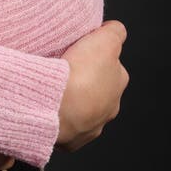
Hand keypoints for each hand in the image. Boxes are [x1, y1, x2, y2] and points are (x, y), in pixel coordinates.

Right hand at [57, 19, 128, 151]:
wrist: (58, 105)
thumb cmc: (81, 73)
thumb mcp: (106, 39)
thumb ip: (115, 32)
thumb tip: (116, 29)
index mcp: (118, 81)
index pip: (112, 63)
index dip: (97, 53)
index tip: (82, 50)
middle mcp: (110, 107)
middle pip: (98, 87)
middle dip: (86, 78)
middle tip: (67, 67)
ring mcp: (91, 126)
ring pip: (83, 107)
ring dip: (73, 98)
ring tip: (57, 85)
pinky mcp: (72, 140)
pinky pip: (65, 124)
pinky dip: (60, 114)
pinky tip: (51, 103)